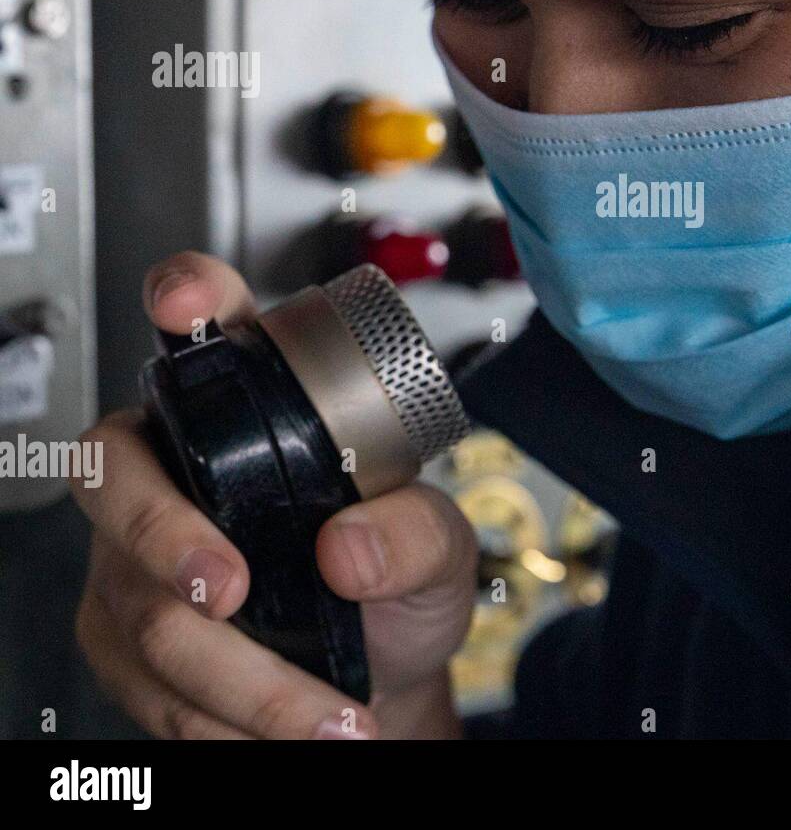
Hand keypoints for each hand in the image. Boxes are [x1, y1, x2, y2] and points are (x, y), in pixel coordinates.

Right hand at [72, 251, 476, 738]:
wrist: (379, 678)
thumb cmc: (396, 583)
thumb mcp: (439, 548)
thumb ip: (417, 531)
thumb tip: (349, 549)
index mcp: (254, 413)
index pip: (208, 330)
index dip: (186, 297)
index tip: (190, 302)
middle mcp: (179, 467)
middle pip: (115, 473)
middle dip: (165, 539)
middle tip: (234, 590)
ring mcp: (135, 555)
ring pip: (146, 608)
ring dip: (241, 680)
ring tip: (329, 718)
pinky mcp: (121, 634)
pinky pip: (149, 686)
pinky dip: (224, 722)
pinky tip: (285, 730)